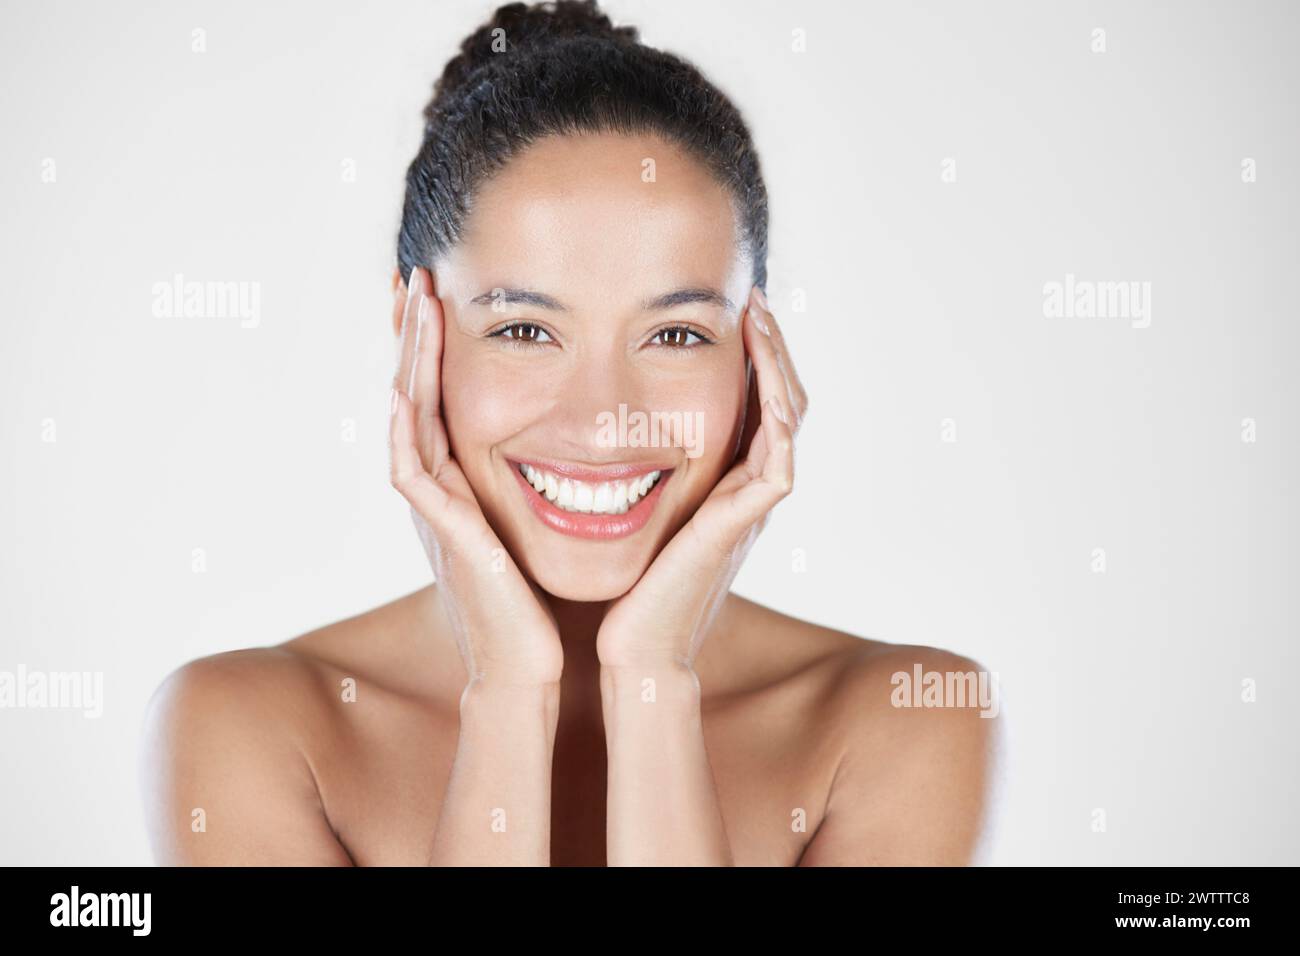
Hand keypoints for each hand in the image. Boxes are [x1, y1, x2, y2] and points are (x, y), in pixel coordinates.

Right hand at [389, 267, 563, 686]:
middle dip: (416, 333)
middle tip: (417, 274)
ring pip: (408, 418)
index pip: (443, 394)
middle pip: (417, 392)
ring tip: (413, 303)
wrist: (530, 663)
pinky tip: (404, 387)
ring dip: (408, 360)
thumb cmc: (541, 598)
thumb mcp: (540, 522)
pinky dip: (404, 428)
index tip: (447, 289)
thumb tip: (590, 441)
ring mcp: (434, 510)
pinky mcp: (442, 535)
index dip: (439, 344)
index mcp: (462, 481)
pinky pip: (410, 471)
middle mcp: (440, 488)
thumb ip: (545, 477)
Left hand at [595, 285, 806, 670]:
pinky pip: (780, 452)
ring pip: (790, 416)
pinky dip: (774, 404)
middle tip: (756, 298)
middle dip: (772, 346)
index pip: (757, 405)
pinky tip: (756, 367)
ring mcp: (751, 505)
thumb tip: (597, 429)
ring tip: (758, 314)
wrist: (633, 650)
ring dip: (778, 361)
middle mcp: (748, 490)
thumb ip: (634, 472)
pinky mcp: (745, 521)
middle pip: (784, 401)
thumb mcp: (632, 512)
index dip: (754, 358)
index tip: (734, 309)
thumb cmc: (623, 589)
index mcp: (726, 484)